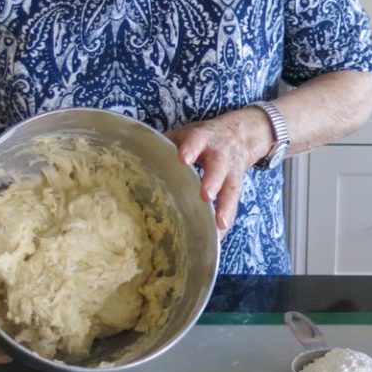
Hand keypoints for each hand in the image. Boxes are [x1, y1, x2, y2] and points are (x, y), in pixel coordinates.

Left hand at [167, 109, 271, 232]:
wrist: (238, 136)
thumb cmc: (201, 139)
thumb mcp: (184, 135)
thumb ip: (165, 145)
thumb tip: (133, 155)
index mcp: (202, 138)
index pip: (196, 140)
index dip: (191, 148)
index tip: (184, 159)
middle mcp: (219, 154)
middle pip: (218, 166)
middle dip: (212, 180)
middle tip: (206, 195)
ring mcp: (230, 172)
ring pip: (230, 188)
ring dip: (224, 206)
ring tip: (219, 223)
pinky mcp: (235, 187)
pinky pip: (233, 205)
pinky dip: (226, 220)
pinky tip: (218, 236)